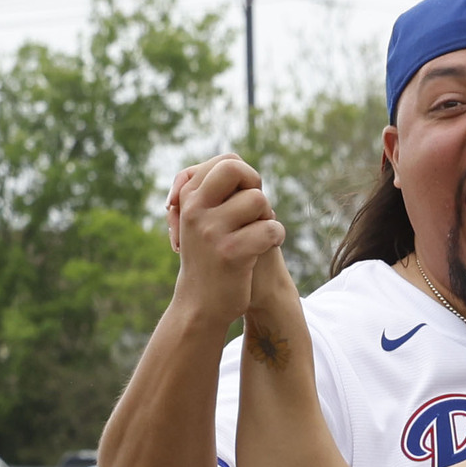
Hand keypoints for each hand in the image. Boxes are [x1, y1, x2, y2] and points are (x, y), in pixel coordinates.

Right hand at [165, 156, 287, 319]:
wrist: (200, 305)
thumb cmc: (207, 258)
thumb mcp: (200, 221)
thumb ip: (214, 193)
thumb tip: (239, 164)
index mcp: (188, 198)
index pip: (226, 161)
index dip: (246, 174)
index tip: (246, 195)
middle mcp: (195, 210)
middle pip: (235, 169)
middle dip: (255, 184)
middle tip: (258, 208)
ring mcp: (211, 231)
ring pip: (257, 200)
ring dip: (267, 216)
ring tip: (261, 233)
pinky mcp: (231, 253)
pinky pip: (269, 228)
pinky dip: (276, 236)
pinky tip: (270, 245)